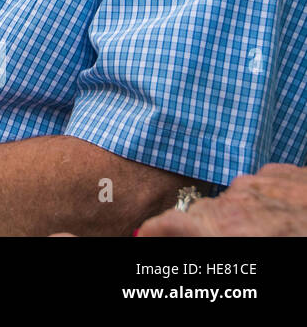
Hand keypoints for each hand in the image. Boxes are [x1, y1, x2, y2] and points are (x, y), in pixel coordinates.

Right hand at [138, 164, 306, 236]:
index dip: (152, 232)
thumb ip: (207, 248)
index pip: (167, 223)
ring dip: (240, 217)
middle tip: (213, 244)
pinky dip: (265, 201)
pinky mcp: (287, 173)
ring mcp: (263, 181)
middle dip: (203, 230)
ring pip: (235, 199)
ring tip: (264, 234)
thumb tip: (167, 240)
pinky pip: (263, 186)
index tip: (144, 237)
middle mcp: (237, 197)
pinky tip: (284, 218)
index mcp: (224, 225)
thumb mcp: (246, 262)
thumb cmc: (299, 238)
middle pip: (202, 212)